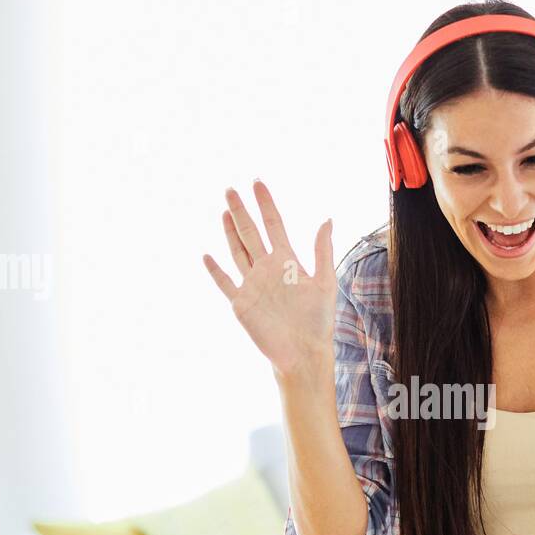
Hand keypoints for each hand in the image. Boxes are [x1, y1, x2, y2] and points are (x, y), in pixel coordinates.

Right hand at [202, 181, 335, 378]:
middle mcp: (268, 269)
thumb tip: (327, 219)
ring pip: (237, 252)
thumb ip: (322, 250)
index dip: (265, 204)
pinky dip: (216, 270)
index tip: (257, 183)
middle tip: (230, 189)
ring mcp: (253, 284)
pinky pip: (225, 283)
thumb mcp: (324, 282)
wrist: (303, 352)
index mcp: (288, 261)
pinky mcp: (242, 303)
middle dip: (241, 211)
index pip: (273, 225)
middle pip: (251, 233)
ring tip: (224, 212)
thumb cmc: (318, 321)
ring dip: (230, 232)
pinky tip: (207, 255)